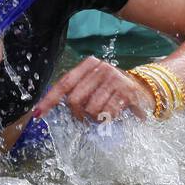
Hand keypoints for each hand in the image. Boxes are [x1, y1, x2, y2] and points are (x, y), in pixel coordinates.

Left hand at [31, 55, 154, 122]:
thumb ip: (76, 90)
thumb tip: (47, 107)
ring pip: (91, 110)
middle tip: (84, 119)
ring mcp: (115, 79)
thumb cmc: (113, 89)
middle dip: (77, 115)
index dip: (49, 100)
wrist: (146, 89)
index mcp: (89, 64)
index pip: (64, 83)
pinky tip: (114, 114)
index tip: (38, 114)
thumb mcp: (94, 83)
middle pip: (75, 100)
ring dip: (95, 118)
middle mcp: (101, 68)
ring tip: (103, 114)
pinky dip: (108, 119)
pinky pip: (107, 114)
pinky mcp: (127, 92)